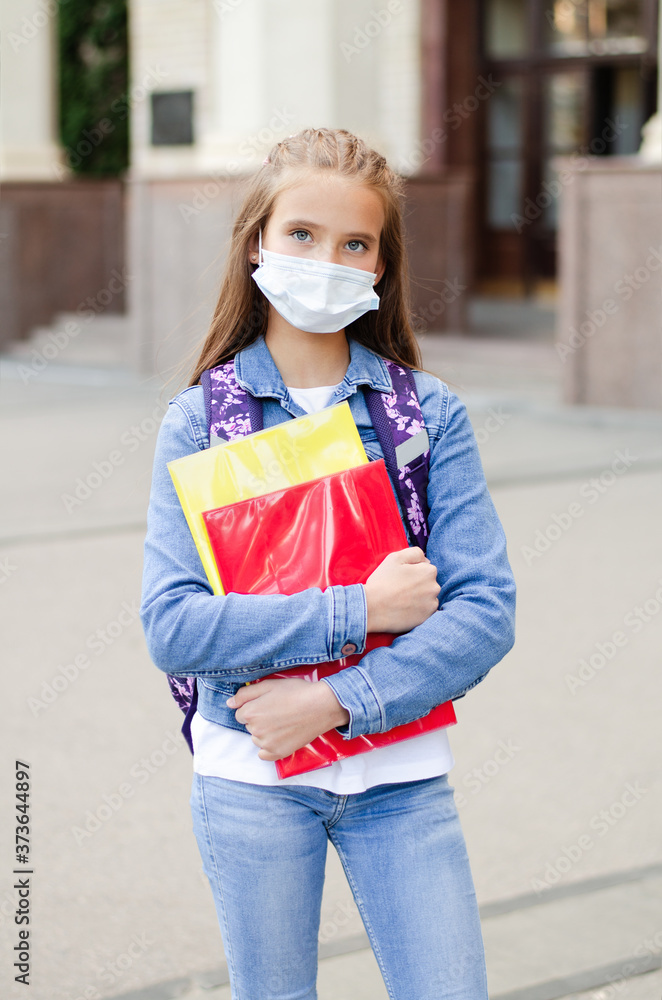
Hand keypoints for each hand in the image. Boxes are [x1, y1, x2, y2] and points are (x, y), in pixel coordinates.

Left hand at [227, 677, 349, 760]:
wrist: (321, 706)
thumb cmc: (296, 692)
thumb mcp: (268, 685)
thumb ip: (245, 694)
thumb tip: (229, 703)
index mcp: (250, 713)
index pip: (241, 713)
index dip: (254, 707)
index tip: (268, 704)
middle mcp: (255, 730)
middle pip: (249, 726)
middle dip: (259, 719)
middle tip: (279, 710)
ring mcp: (267, 744)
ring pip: (257, 739)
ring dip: (265, 732)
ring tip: (283, 721)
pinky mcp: (278, 753)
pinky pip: (264, 754)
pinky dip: (269, 748)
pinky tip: (280, 737)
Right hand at [364, 547, 439, 632]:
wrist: (372, 608)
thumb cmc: (383, 581)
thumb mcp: (396, 558)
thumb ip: (415, 553)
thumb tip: (426, 560)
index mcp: (429, 571)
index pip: (426, 568)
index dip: (412, 572)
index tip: (401, 578)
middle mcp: (435, 588)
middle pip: (429, 583)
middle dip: (418, 584)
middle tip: (400, 589)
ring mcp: (431, 604)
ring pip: (428, 597)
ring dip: (420, 597)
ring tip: (402, 600)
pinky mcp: (426, 618)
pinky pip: (426, 611)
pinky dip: (418, 610)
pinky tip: (405, 609)